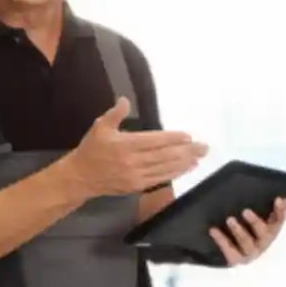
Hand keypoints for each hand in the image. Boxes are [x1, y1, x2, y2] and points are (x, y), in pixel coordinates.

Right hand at [65, 97, 207, 198]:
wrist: (81, 177)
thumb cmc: (91, 149)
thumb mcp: (99, 127)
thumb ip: (115, 114)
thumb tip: (126, 100)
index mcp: (125, 145)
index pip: (154, 141)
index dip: (173, 139)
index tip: (188, 136)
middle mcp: (133, 161)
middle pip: (165, 155)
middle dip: (186, 151)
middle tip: (204, 147)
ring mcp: (136, 176)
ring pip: (165, 168)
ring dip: (185, 163)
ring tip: (200, 156)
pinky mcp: (137, 186)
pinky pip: (160, 179)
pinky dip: (175, 173)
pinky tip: (186, 168)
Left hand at [209, 197, 285, 265]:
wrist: (234, 248)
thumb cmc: (251, 227)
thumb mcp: (261, 215)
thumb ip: (274, 207)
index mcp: (272, 230)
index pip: (280, 220)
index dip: (280, 211)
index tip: (278, 200)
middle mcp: (263, 242)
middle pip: (264, 234)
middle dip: (255, 222)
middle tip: (245, 211)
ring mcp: (250, 252)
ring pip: (247, 244)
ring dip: (239, 231)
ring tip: (229, 219)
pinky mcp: (236, 259)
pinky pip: (230, 252)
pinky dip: (222, 241)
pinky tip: (213, 230)